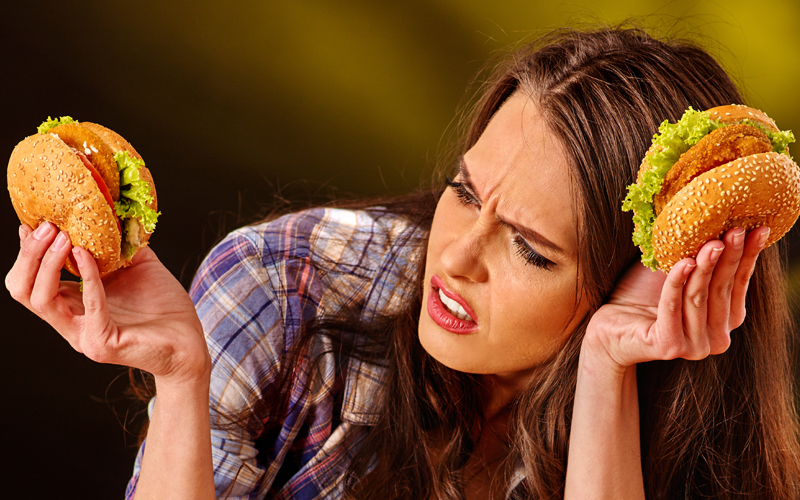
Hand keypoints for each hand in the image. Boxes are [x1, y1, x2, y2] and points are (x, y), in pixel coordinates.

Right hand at [6, 222, 209, 384]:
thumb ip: (120, 244)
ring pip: (41, 300)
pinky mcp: (103, 343)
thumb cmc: (165, 308)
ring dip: (49, 264)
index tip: (31, 225)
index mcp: (73, 307)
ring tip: (64, 237)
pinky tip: (88, 254)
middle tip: (47, 227)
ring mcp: (84, 336)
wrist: (191, 342)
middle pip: (24, 290)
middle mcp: (72, 323)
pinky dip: (87, 276)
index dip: (27, 253)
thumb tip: (112, 211)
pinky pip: (89, 305)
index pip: (30, 282)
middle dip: (30, 255)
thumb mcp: (138, 267)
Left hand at [585, 226, 768, 371]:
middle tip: (735, 229)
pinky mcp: (670, 346)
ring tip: (711, 241)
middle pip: (722, 289)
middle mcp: (715, 338)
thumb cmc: (643, 296)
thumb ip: (698, 255)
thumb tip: (717, 216)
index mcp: (724, 321)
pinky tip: (683, 263)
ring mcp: (695, 346)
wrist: (609, 326)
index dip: (749, 256)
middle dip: (730, 257)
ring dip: (705, 267)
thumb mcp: (676, 271)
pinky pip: (673, 307)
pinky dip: (676, 283)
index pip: (739, 284)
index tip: (758, 228)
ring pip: (700, 297)